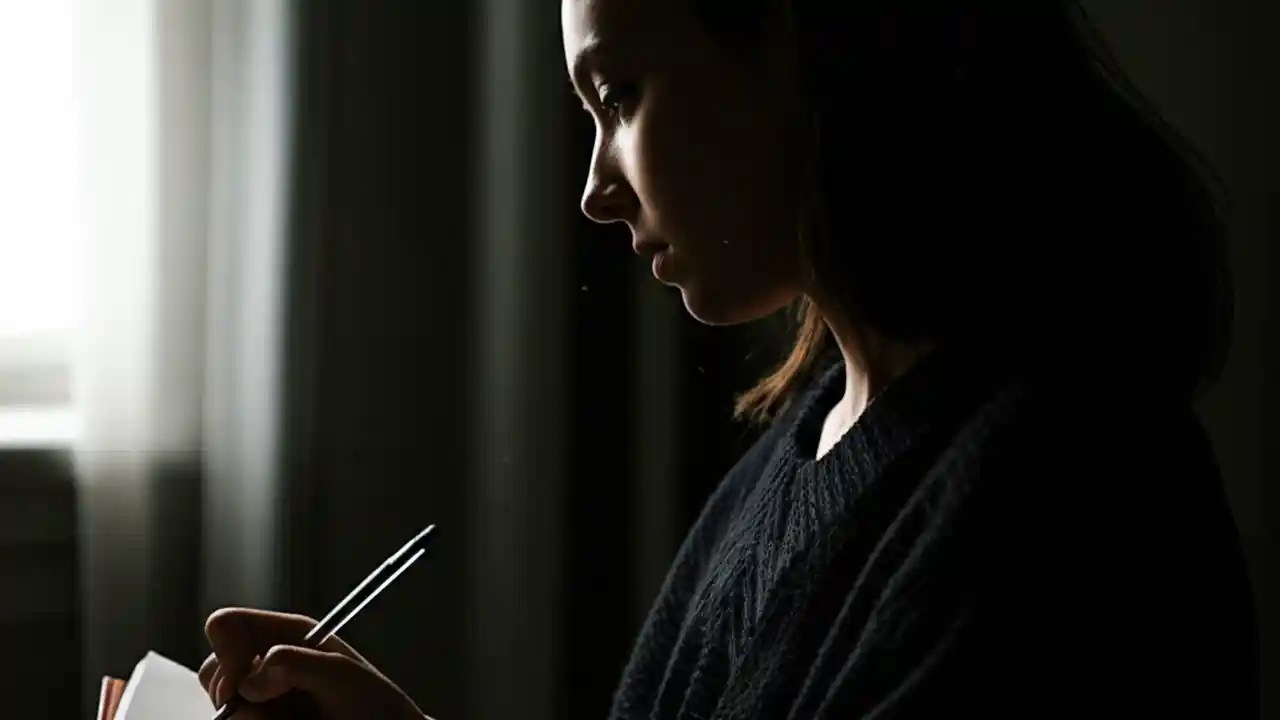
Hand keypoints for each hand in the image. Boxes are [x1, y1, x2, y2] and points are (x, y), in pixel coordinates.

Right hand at [199, 607, 428, 719]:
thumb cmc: (376, 707)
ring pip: (224, 711)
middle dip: (233, 694)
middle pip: (212, 673)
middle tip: (274, 707)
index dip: (225, 649)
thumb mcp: (343, 675)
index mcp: (284, 637)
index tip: (245, 677)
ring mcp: (260, 702)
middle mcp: (265, 667)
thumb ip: (297, 662)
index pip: (225, 626)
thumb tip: (253, 677)